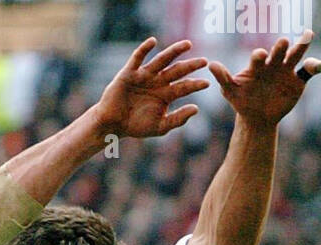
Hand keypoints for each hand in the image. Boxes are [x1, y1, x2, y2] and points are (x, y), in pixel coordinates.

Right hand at [93, 38, 208, 140]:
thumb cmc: (136, 126)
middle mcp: (157, 82)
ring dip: (175, 51)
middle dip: (191, 65)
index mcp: (166, 94)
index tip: (207, 83)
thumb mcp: (160, 127)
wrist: (113, 125)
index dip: (195, 84)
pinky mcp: (130, 72)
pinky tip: (153, 41)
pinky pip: (138, 58)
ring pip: (162, 60)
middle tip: (204, 61)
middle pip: (177, 70)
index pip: (184, 86)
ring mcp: (144, 75)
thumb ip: (177, 119)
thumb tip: (196, 108)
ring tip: (188, 44)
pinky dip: (144, 49)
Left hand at [208, 30, 320, 128]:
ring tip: (307, 35)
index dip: (259, 55)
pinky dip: (316, 66)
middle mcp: (274, 63)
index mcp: (258, 65)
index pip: (259, 57)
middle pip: (279, 52)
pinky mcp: (299, 81)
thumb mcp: (230, 91)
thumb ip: (223, 78)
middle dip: (280, 47)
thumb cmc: (242, 100)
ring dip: (301, 46)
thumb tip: (211, 64)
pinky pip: (309, 71)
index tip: (260, 55)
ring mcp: (287, 71)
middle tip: (282, 42)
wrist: (257, 116)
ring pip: (296, 55)